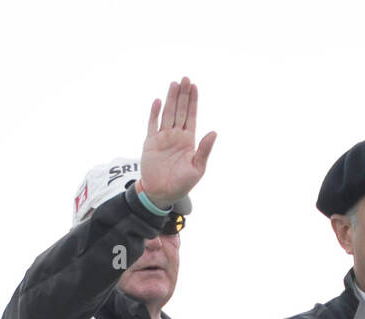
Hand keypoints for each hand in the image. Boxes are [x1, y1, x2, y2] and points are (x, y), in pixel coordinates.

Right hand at [140, 77, 216, 207]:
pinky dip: (155, 113)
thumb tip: (214, 132)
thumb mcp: (197, 168)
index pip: (191, 116)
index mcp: (188, 140)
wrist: (162, 194)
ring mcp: (163, 138)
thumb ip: (204, 150)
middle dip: (183, 95)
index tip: (194, 86)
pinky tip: (158, 101)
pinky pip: (152, 124)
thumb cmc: (182, 184)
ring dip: (171, 99)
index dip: (193, 101)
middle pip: (180, 110)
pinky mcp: (150, 143)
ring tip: (174, 84)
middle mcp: (176, 136)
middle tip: (185, 78)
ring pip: (167, 114)